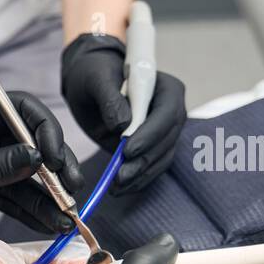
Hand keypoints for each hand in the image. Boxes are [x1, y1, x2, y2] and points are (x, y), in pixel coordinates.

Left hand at [0, 93, 82, 248]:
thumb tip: (37, 159)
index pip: (20, 112)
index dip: (45, 132)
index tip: (56, 160)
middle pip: (27, 146)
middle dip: (53, 169)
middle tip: (71, 193)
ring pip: (21, 178)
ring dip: (44, 196)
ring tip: (66, 217)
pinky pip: (7, 199)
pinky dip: (27, 210)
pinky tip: (48, 223)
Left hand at [61, 33, 185, 193]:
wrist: (91, 83)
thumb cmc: (95, 74)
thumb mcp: (97, 79)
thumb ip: (109, 98)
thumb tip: (122, 125)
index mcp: (166, 89)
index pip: (166, 114)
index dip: (150, 135)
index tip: (127, 150)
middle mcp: (172, 111)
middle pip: (167, 141)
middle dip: (144, 161)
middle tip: (119, 177)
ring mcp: (165, 132)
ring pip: (161, 158)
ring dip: (140, 176)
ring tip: (116, 187)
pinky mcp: (153, 147)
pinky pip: (152, 167)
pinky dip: (138, 180)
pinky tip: (120, 189)